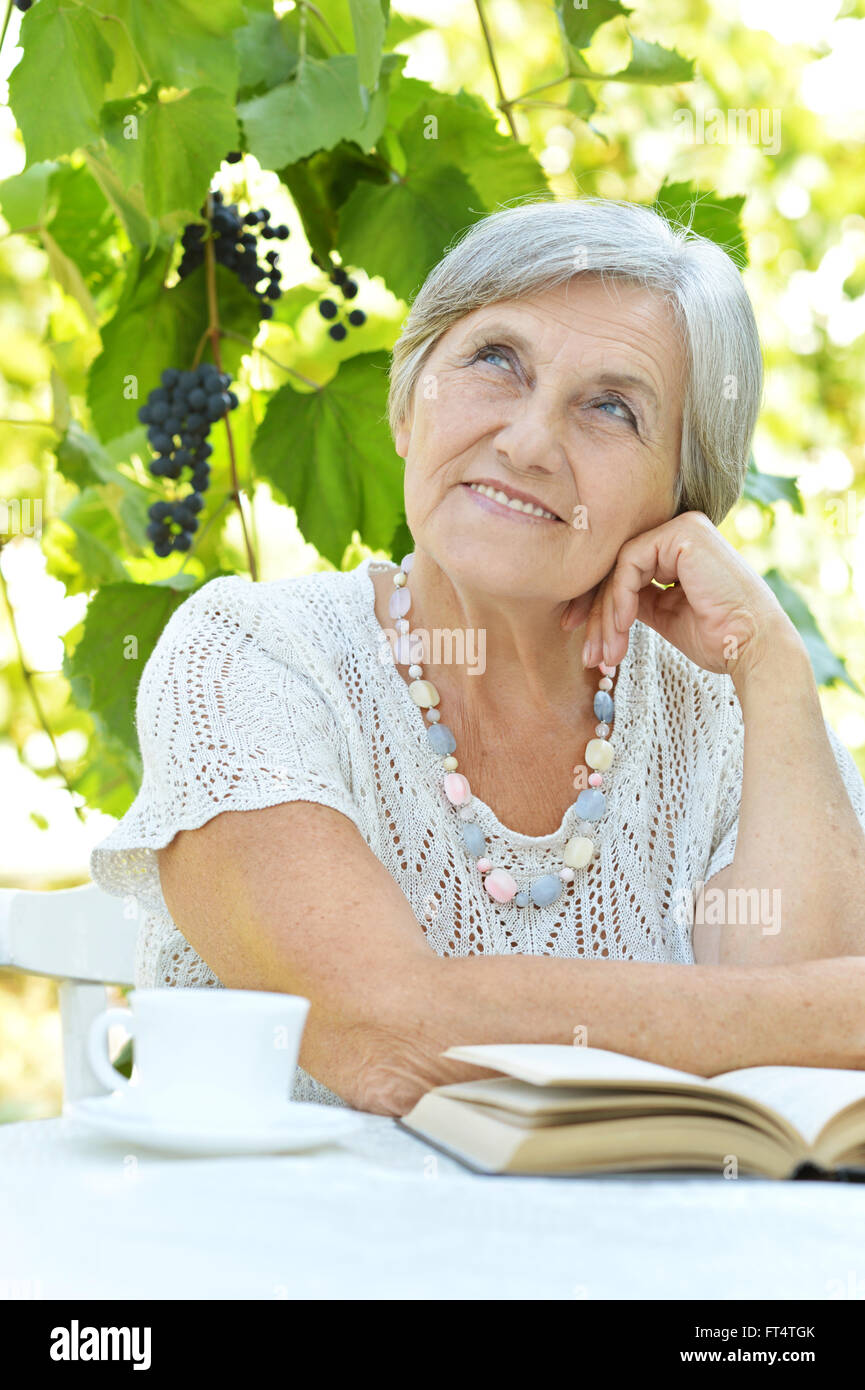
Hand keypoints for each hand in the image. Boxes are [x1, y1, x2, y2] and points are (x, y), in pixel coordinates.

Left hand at [562, 510, 802, 679]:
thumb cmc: (719, 638)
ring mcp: (683, 528)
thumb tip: (602, 605)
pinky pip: (630, 563)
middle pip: (619, 569)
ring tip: (606, 653)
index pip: (626, 573)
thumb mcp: (666, 616)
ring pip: (619, 568)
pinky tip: (620, 628)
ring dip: (606, 616)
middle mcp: (682, 532)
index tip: (584, 644)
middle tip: (588, 655)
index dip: (599, 608)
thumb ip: (639, 601)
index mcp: (681, 550)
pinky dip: (619, 598)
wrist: (754, 648)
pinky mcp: (683, 533)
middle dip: (597, 616)